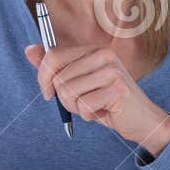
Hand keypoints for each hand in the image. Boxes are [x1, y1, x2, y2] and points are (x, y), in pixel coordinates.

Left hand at [24, 43, 169, 155]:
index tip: (48, 93)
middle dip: (64, 98)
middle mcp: (103, 55)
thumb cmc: (106, 102)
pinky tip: (104, 112)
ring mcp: (112, 70)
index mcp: (92, 49)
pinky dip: (89, 115)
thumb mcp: (77, 83)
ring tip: (94, 107)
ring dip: (77, 108)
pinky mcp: (117, 89)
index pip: (53, 55)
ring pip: (69, 93)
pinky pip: (83, 106)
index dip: (43, 77)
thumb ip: (55, 67)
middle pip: (59, 78)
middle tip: (82, 103)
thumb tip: (29, 49)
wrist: (140, 120)